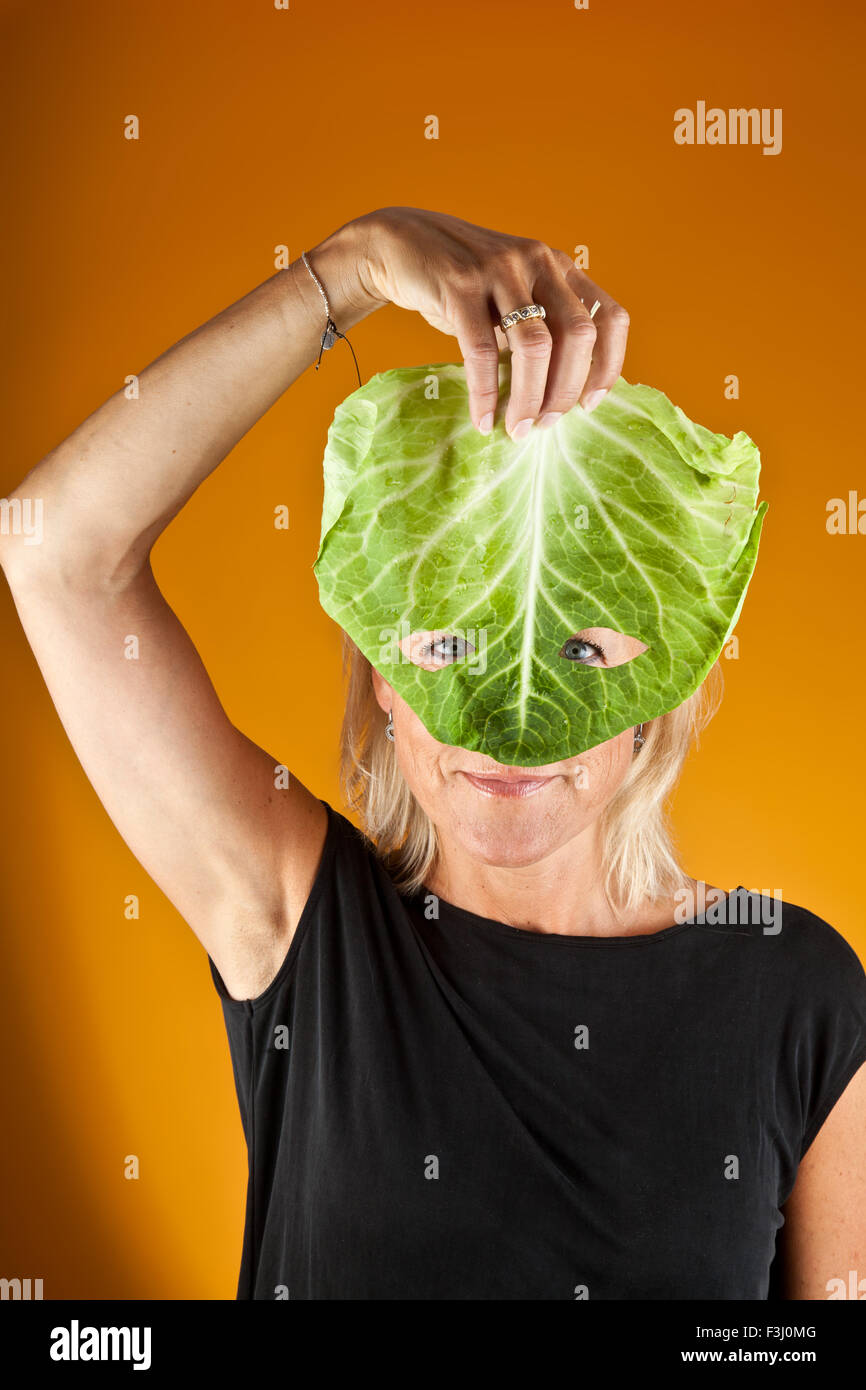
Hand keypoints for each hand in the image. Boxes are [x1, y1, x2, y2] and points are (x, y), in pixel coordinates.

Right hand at [352, 205, 629, 437]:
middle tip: (547, 424)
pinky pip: (481, 351)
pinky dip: (484, 393)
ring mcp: (501, 269)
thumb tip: (559, 394)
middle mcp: (538, 261)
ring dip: (529, 397)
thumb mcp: (511, 297)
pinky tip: (483, 419)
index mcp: (560, 266)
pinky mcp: (460, 284)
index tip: (590, 405)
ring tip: (517, 428)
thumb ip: (538, 330)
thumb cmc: (461, 286)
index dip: (608, 366)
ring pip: (534, 346)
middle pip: (577, 335)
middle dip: (565, 390)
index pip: (609, 317)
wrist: (401, 244)